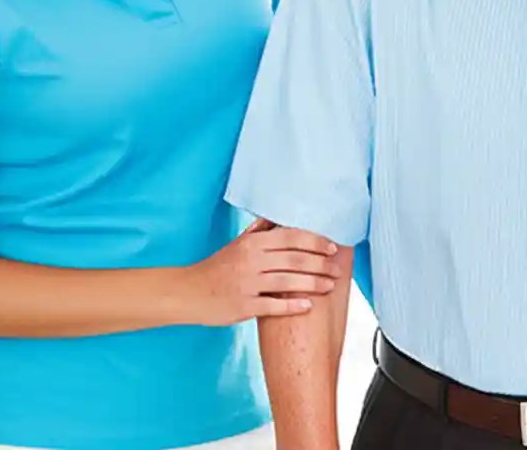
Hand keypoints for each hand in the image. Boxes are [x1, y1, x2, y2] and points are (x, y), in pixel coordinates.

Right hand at [182, 219, 341, 325]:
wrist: (188, 292)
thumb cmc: (216, 268)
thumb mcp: (236, 245)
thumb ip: (259, 232)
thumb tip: (279, 219)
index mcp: (252, 243)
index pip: (291, 237)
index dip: (315, 241)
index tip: (332, 247)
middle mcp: (251, 260)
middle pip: (295, 259)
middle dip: (321, 264)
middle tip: (337, 269)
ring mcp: (247, 284)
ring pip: (289, 282)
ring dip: (314, 284)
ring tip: (330, 286)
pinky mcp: (244, 306)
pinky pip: (274, 306)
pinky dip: (294, 306)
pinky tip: (309, 306)